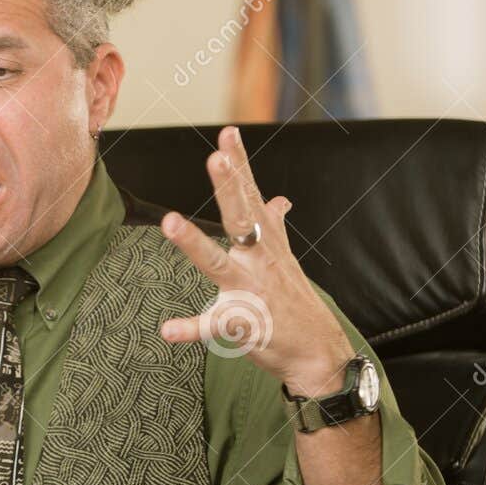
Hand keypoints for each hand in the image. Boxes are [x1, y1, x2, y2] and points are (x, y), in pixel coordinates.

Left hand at [158, 126, 353, 396]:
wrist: (317, 351)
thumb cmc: (292, 299)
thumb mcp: (284, 257)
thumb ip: (272, 225)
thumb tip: (279, 199)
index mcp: (264, 243)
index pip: (250, 196)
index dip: (240, 165)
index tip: (228, 133)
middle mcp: (258, 260)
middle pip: (240, 218)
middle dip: (230, 188)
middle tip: (217, 158)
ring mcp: (250, 291)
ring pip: (218, 263)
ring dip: (194, 242)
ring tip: (169, 221)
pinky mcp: (243, 324)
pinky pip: (212, 326)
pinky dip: (189, 328)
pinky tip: (168, 329)